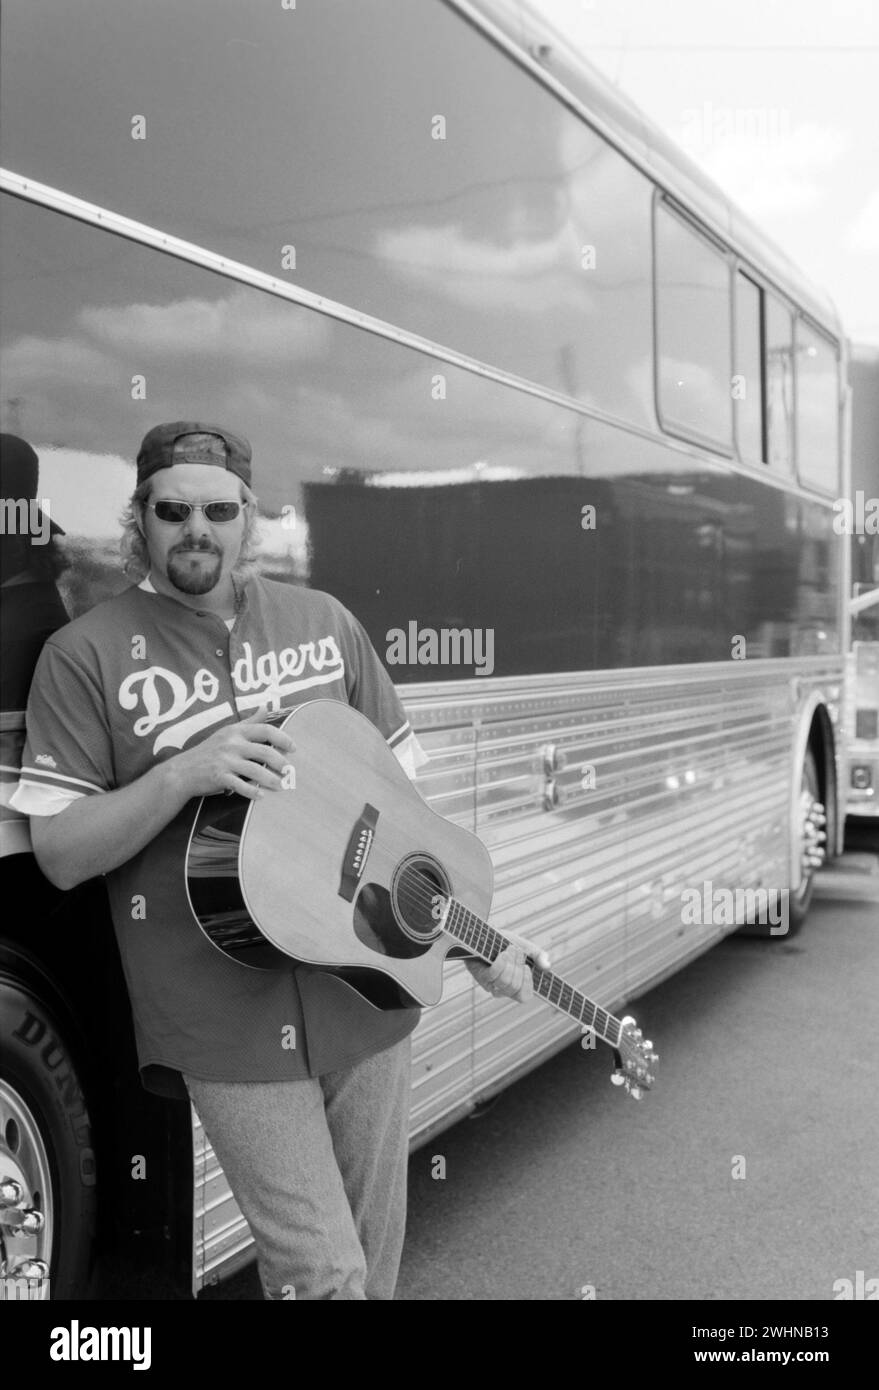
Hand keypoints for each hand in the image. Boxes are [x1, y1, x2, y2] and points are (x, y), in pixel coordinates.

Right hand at [168, 706, 294, 800]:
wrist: (183, 770)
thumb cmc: (209, 751)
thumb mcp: (228, 731)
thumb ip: (249, 721)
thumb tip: (266, 707)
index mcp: (236, 731)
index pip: (265, 730)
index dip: (282, 738)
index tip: (294, 748)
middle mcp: (232, 744)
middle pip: (264, 752)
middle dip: (281, 763)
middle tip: (290, 772)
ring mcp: (225, 760)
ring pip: (255, 770)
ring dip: (271, 780)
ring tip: (282, 786)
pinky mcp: (219, 776)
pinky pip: (240, 785)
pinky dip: (252, 792)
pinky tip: (262, 796)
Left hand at [465, 930, 549, 1003]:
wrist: (484, 932)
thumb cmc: (504, 942)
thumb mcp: (525, 947)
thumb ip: (538, 956)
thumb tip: (548, 966)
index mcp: (515, 985)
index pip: (524, 996)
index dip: (527, 983)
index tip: (527, 967)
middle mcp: (502, 988)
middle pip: (515, 987)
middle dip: (518, 966)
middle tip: (516, 950)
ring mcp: (490, 983)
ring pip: (505, 982)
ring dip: (510, 963)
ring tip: (509, 949)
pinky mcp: (481, 975)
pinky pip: (493, 975)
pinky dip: (500, 964)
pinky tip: (502, 954)